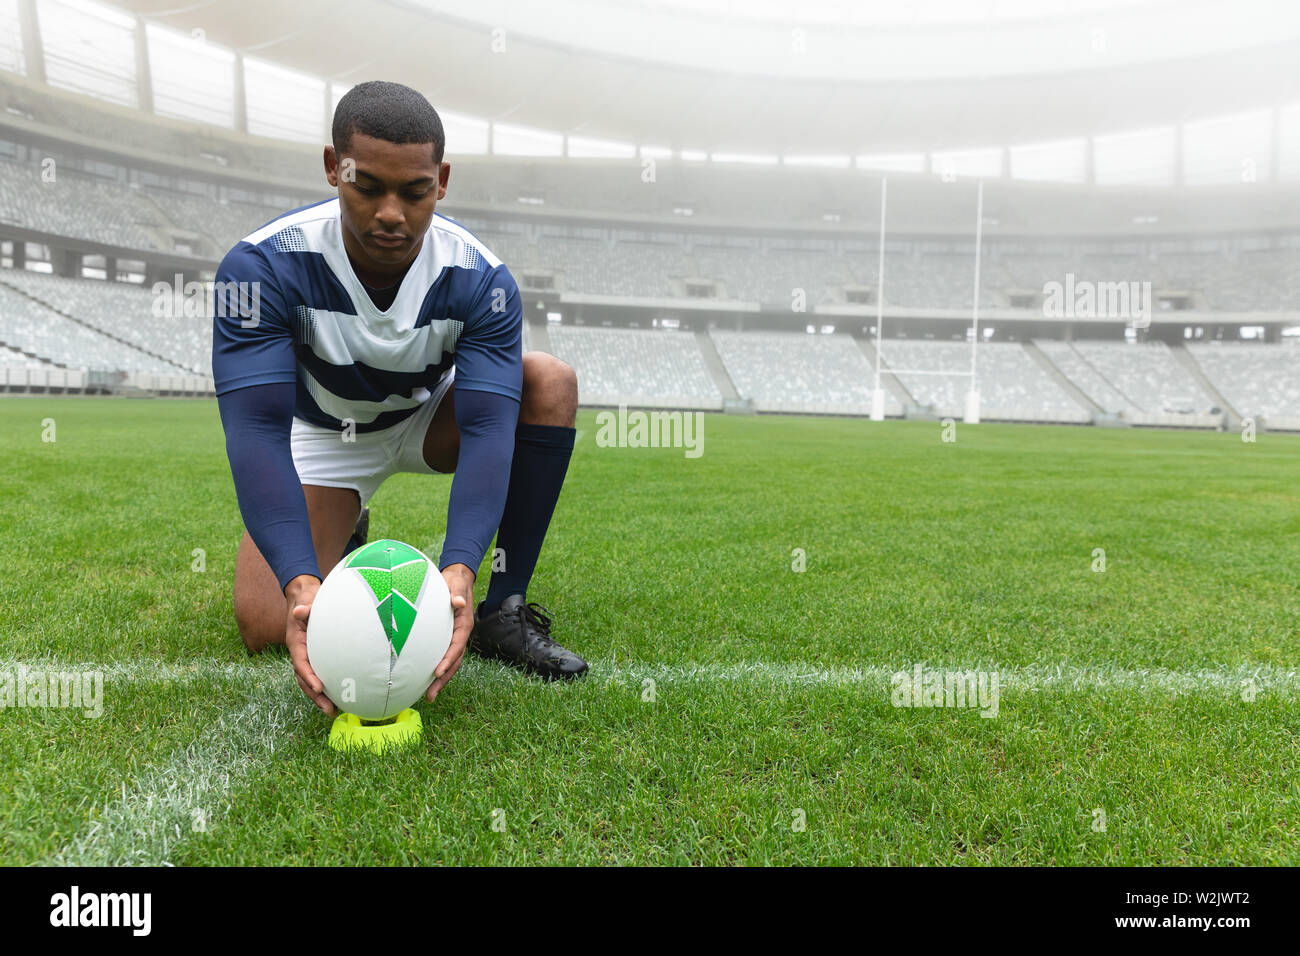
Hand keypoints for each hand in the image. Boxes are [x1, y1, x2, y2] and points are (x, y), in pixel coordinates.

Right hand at [284, 574, 335, 715]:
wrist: (305, 596)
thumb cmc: (308, 598)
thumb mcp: (306, 600)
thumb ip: (305, 607)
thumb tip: (300, 612)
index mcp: (296, 641)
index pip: (300, 662)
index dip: (308, 676)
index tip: (318, 688)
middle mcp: (299, 651)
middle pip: (304, 678)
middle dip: (314, 696)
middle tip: (329, 709)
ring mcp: (306, 655)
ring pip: (310, 680)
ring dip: (319, 696)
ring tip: (333, 710)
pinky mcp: (315, 656)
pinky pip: (318, 673)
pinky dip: (325, 687)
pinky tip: (338, 696)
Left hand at [426, 563, 474, 702]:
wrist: (456, 579)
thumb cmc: (454, 581)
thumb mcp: (456, 583)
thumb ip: (456, 593)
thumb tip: (458, 603)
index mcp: (464, 624)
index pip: (457, 645)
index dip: (448, 660)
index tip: (437, 672)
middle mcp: (460, 635)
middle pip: (454, 661)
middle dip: (443, 679)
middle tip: (430, 695)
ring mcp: (454, 638)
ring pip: (449, 663)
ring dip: (440, 680)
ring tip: (428, 696)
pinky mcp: (446, 639)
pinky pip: (442, 657)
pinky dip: (435, 670)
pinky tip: (424, 680)